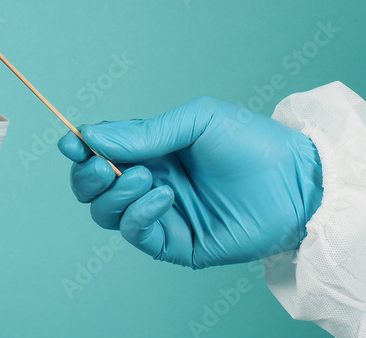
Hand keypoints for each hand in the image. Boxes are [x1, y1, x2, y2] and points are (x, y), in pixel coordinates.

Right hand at [57, 96, 322, 268]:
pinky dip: (138, 215)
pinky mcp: (177, 244)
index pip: (102, 151)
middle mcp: (151, 182)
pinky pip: (137, 235)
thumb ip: (146, 131)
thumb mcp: (197, 121)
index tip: (70, 142)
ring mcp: (162, 214)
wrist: (295, 182)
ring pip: (107, 213)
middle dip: (87, 175)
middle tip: (99, 164)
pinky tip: (162, 196)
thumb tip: (91, 135)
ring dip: (114, 194)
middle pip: (93, 187)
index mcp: (153, 149)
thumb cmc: (252, 143)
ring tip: (145, 176)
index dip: (80, 147)